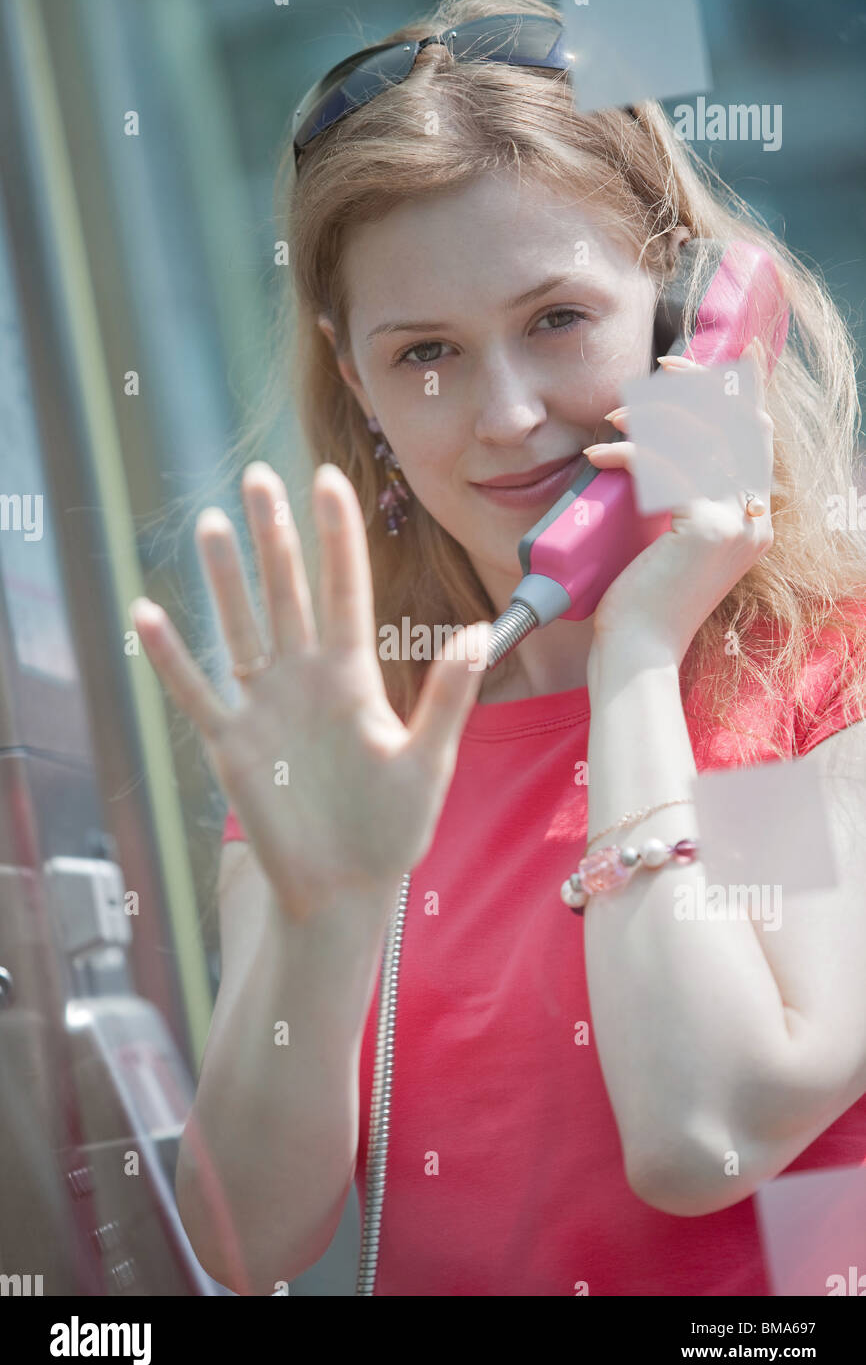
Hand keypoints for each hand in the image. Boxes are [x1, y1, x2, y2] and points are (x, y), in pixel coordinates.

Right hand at [130, 461, 490, 920]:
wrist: (345, 886)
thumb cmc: (392, 829)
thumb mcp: (428, 762)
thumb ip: (448, 697)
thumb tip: (479, 632)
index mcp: (354, 676)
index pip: (343, 589)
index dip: (335, 536)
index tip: (328, 480)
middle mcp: (305, 678)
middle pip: (286, 592)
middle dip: (274, 536)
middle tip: (258, 478)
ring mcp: (264, 706)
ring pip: (239, 626)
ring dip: (225, 579)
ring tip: (212, 522)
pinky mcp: (232, 744)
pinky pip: (195, 691)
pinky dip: (171, 657)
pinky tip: (148, 612)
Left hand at [583, 340, 774, 664]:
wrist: (637, 650)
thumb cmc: (641, 602)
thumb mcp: (670, 542)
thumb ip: (680, 499)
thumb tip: (654, 449)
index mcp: (752, 520)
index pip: (755, 438)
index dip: (736, 393)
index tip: (708, 363)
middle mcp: (755, 519)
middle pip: (739, 423)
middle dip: (701, 385)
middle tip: (661, 367)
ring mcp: (736, 522)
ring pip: (702, 437)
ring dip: (655, 414)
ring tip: (613, 416)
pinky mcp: (706, 527)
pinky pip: (667, 467)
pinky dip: (630, 452)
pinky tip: (599, 455)